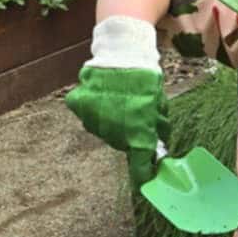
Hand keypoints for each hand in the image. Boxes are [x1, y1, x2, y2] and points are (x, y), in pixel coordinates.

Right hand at [66, 19, 167, 190]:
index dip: (142, 177)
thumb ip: (157, 127)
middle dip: (128, 135)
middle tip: (132, 115)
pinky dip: (94, 108)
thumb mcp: (158, 104)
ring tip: (117, 101)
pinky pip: (87, 115)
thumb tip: (159, 144)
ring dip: (110, 122)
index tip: (144, 185)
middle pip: (121, 144)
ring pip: (103, 131)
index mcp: (137, 133)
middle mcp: (114, 131)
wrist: (122, 51)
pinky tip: (102, 94)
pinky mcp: (79, 106)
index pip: (140, 166)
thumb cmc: (144, 78)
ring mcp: (93, 119)